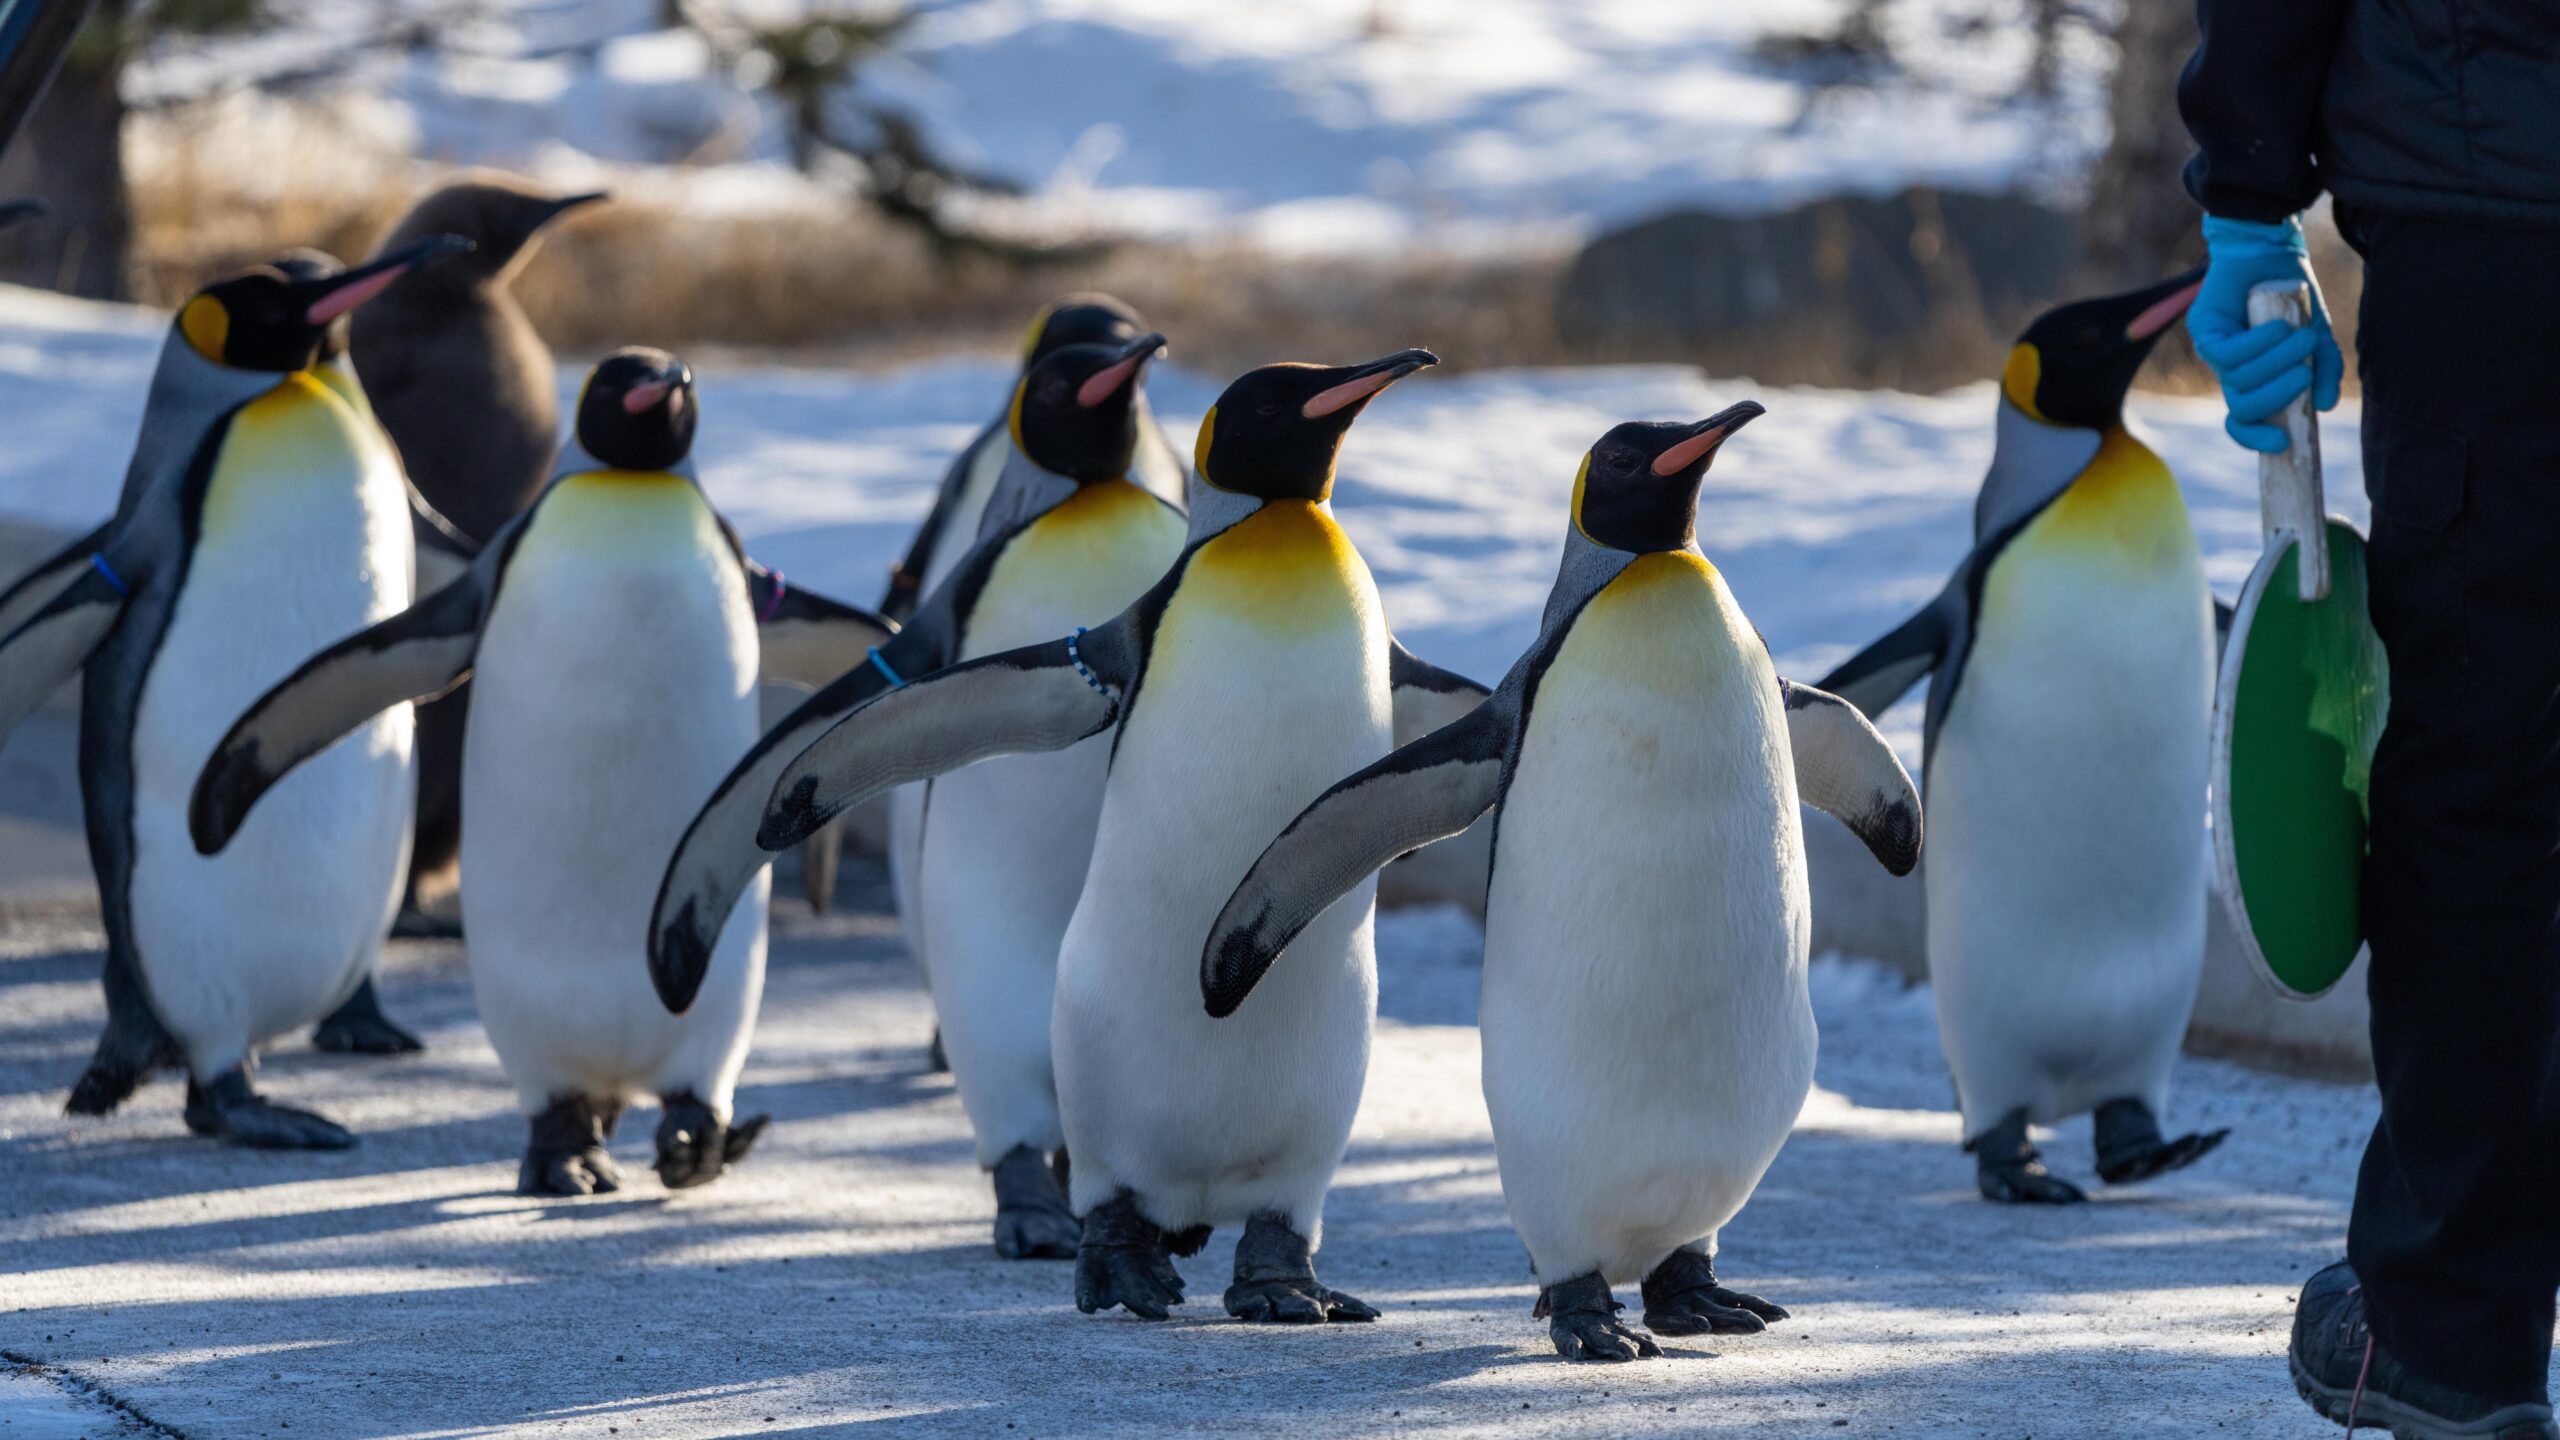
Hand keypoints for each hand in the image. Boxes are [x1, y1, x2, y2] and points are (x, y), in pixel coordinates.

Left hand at [2190, 214, 2343, 453]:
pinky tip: (2277, 327)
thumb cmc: (2292, 296)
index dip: (2256, 438)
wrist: (2272, 249)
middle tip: (2304, 372)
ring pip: (2239, 378)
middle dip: (2277, 396)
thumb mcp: (2318, 336)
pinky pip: (2229, 353)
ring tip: (2300, 337)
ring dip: (2276, 361)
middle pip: (2242, 406)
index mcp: (2254, 379)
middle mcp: (2229, 371)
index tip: (2283, 443)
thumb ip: (2325, 370)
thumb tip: (2322, 406)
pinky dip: (2257, 344)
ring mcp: (2214, 351)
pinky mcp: (2204, 329)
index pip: (2244, 421)